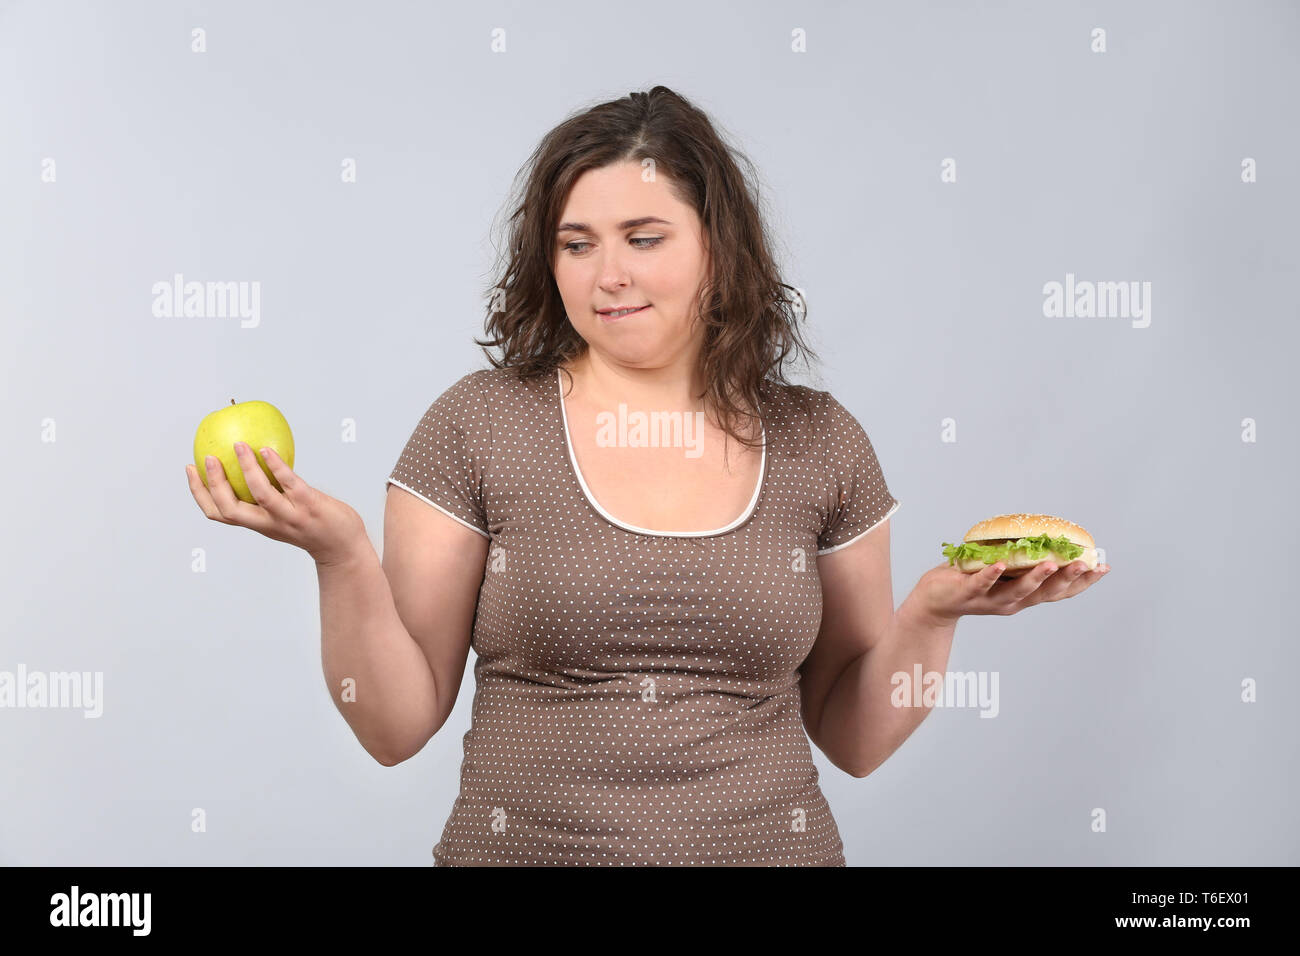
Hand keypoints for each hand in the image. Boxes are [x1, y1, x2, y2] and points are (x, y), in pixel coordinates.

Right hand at [185, 442, 366, 565]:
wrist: (344, 549)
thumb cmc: (315, 527)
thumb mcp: (284, 515)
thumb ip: (270, 496)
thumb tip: (258, 461)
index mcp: (258, 524)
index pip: (219, 513)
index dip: (200, 493)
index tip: (191, 470)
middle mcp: (269, 523)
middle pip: (229, 509)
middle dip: (213, 484)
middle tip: (207, 458)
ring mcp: (289, 515)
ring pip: (259, 493)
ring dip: (245, 468)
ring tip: (239, 445)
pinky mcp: (309, 505)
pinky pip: (289, 483)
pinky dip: (275, 466)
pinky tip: (266, 450)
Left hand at [915, 558, 1109, 625]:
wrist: (934, 600)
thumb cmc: (971, 581)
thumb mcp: (1005, 571)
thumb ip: (1024, 561)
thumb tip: (1047, 537)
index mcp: (1024, 595)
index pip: (1060, 591)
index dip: (1083, 582)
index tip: (1103, 567)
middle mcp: (1012, 602)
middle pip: (1046, 594)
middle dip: (1068, 579)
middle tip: (1088, 564)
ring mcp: (990, 599)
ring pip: (1018, 591)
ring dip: (1036, 577)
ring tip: (1050, 563)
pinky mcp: (967, 593)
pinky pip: (982, 583)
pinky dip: (992, 575)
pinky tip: (1002, 564)